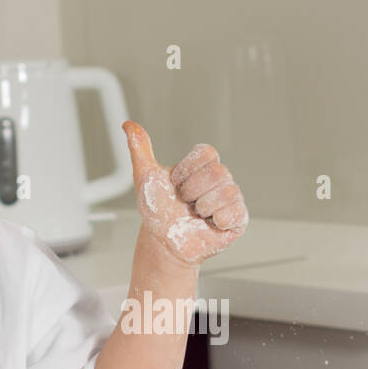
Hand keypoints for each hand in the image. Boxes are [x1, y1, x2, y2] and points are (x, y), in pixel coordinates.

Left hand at [122, 121, 247, 266]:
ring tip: (196, 215)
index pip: (207, 153)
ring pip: (227, 192)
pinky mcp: (238, 219)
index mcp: (201, 165)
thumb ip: (140, 149)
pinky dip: (218, 219)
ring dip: (203, 207)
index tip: (176, 183)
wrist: (163, 243)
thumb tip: (129, 126)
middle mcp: (218, 179)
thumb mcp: (145, 177)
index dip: (187, 170)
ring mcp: (230, 199)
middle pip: (217, 172)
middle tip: (185, 202)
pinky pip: (236, 212)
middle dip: (193, 191)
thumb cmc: (157, 211)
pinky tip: (210, 224)